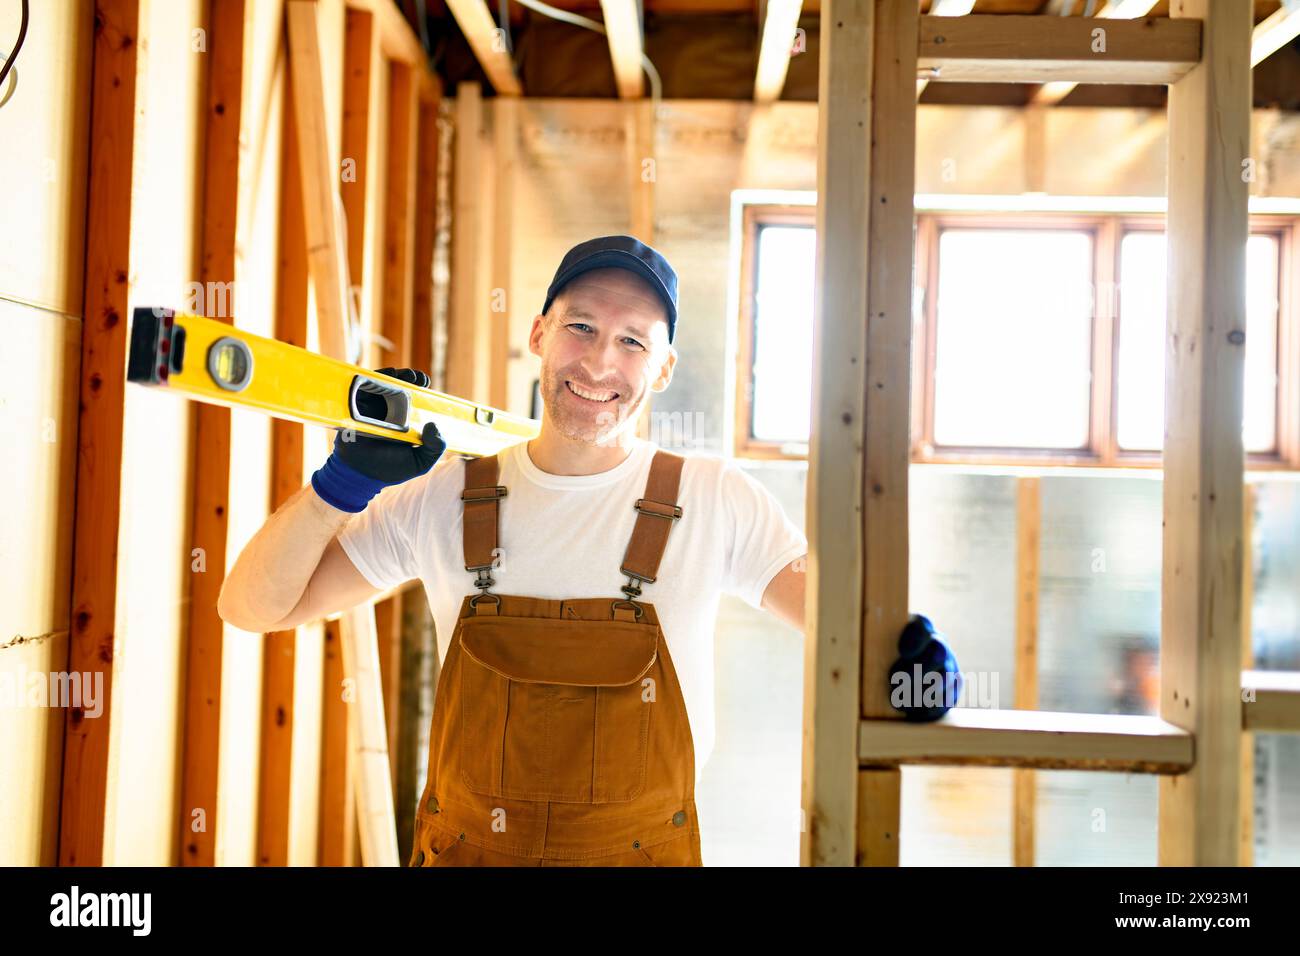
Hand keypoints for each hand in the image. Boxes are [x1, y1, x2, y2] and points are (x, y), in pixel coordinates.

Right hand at [311, 367, 446, 512]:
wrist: (359, 473)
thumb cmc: (390, 468)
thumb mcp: (420, 462)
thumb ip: (435, 449)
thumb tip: (433, 426)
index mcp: (407, 421)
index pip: (417, 399)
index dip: (423, 388)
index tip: (426, 383)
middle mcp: (391, 411)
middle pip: (402, 387)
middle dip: (411, 377)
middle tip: (417, 379)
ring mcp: (373, 407)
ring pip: (384, 383)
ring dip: (395, 375)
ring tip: (405, 377)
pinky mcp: (356, 406)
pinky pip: (363, 387)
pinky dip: (374, 378)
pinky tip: (385, 377)